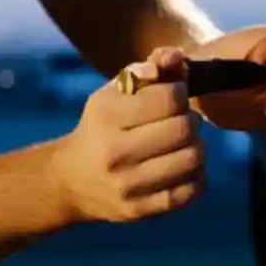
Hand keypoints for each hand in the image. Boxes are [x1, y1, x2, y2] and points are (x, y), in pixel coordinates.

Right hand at [50, 50, 205, 222]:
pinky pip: (191, 191)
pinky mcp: (139, 210)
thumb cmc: (101, 126)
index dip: (179, 93)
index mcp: (107, 116)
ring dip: (196, 147)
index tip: (172, 98)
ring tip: (183, 144)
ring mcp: (127, 185)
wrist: (69, 181)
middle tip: (180, 121)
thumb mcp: (115, 93)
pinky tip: (182, 168)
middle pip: (185, 128)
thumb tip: (176, 55)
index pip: (170, 98)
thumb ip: (150, 69)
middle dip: (190, 120)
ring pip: (193, 159)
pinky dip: (197, 177)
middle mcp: (114, 152)